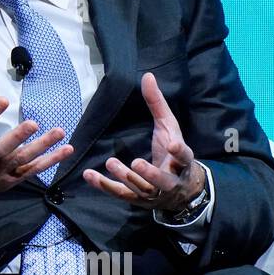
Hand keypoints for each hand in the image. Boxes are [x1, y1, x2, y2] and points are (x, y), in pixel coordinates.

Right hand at [0, 67, 74, 220]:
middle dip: (18, 137)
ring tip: (59, 132)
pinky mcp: (14, 177)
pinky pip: (35, 169)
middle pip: (4, 148)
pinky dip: (51, 160)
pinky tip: (67, 149)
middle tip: (33, 124)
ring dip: (42, 147)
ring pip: (24, 158)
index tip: (3, 99)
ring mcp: (2, 169)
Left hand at [82, 71, 204, 214]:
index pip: (184, 157)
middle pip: (162, 180)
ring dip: (125, 178)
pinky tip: (89, 176)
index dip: (180, 152)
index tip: (173, 145)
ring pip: (141, 189)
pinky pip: (120, 194)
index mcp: (181, 162)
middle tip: (136, 163)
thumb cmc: (172, 152)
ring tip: (111, 162)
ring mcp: (154, 193)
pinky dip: (104, 185)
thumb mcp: (168, 127)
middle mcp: (170, 180)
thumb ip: (157, 104)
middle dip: (150, 173)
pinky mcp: (137, 199)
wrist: (180, 188)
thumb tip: (148, 75)